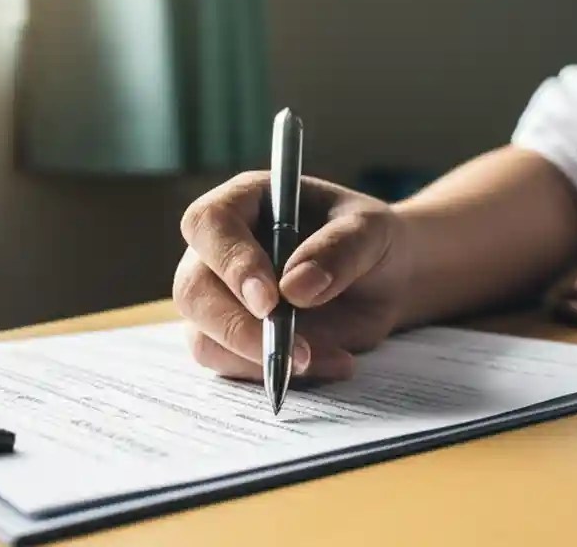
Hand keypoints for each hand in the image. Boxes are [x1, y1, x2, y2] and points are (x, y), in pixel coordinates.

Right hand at [173, 172, 413, 381]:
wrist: (383, 281)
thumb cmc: (370, 241)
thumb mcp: (370, 231)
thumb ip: (338, 251)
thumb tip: (295, 289)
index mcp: (243, 202)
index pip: (209, 224)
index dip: (230, 262)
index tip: (269, 300)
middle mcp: (218, 249)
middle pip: (193, 290)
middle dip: (238, 327)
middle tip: (293, 352)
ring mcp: (218, 296)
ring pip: (202, 336)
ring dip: (255, 359)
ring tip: (319, 359)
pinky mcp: (230, 337)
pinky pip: (228, 364)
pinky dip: (270, 373)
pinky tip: (322, 363)